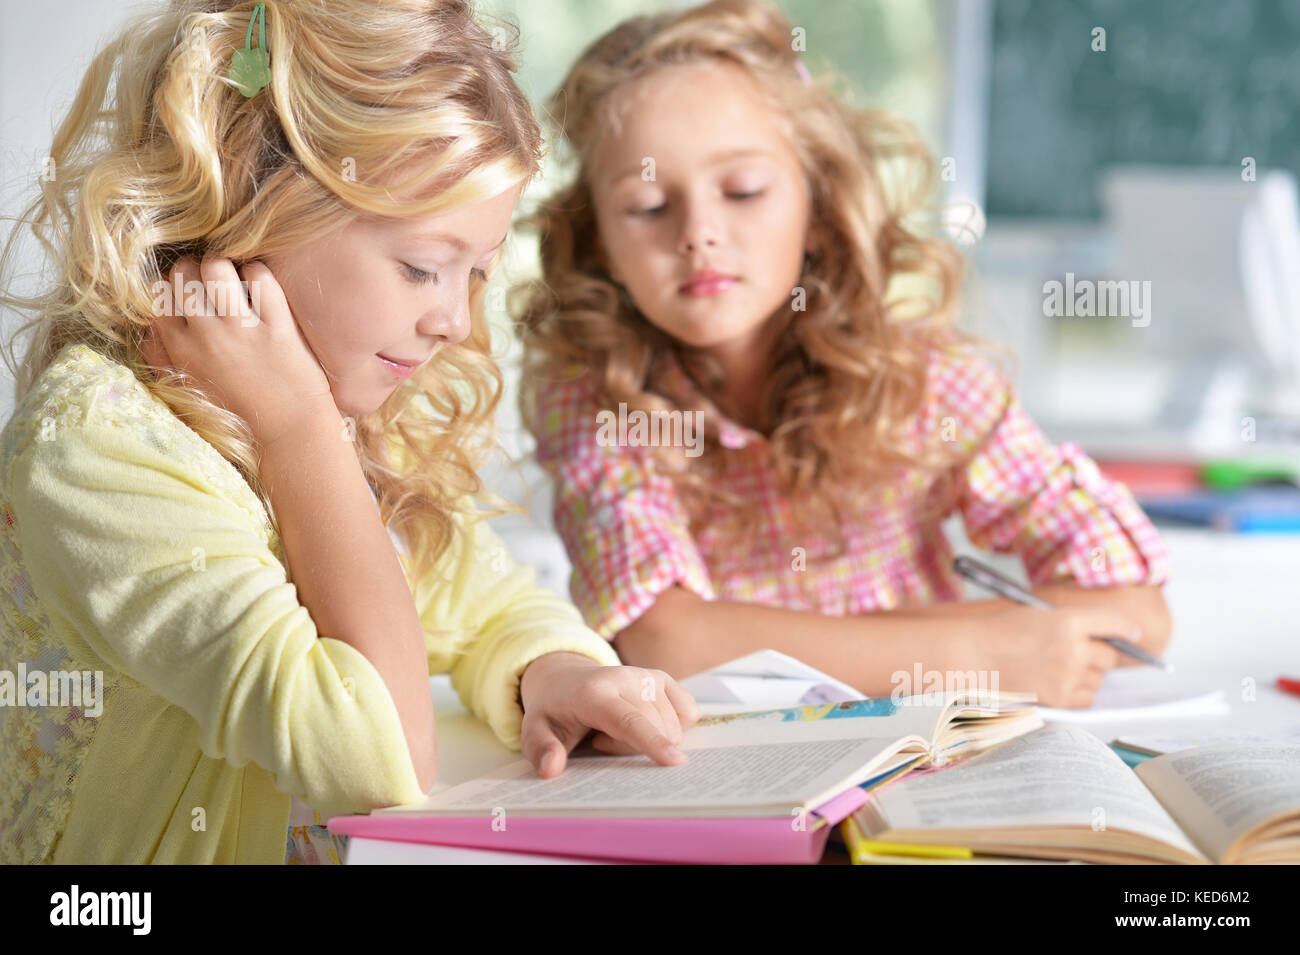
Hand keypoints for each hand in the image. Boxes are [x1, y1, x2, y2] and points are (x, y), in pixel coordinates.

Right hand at [142, 254, 337, 447]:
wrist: (289, 437)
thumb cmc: (239, 416)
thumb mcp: (187, 392)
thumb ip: (162, 359)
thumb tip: (149, 327)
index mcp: (180, 351)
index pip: (159, 295)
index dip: (173, 285)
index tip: (189, 291)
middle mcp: (207, 337)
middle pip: (183, 273)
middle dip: (196, 268)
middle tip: (213, 283)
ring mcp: (242, 331)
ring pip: (217, 268)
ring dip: (226, 267)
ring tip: (237, 282)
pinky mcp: (278, 329)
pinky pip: (261, 279)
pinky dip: (260, 276)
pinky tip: (264, 292)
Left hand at [517, 652, 700, 777]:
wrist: (564, 679)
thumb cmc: (553, 710)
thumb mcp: (534, 731)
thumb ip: (540, 749)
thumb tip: (551, 768)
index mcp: (595, 693)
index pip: (629, 720)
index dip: (652, 741)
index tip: (675, 762)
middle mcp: (625, 677)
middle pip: (652, 730)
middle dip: (630, 749)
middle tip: (599, 740)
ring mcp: (647, 676)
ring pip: (671, 726)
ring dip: (648, 739)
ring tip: (614, 730)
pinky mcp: (662, 678)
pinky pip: (687, 713)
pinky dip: (672, 726)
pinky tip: (645, 723)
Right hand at [962, 604, 1136, 707]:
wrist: (974, 655)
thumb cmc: (1002, 631)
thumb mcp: (1040, 614)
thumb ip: (1073, 623)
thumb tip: (1106, 639)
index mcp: (1069, 620)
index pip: (1115, 624)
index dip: (1126, 630)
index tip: (1131, 635)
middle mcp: (1074, 647)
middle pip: (1109, 657)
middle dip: (1097, 656)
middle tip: (1074, 654)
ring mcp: (1068, 674)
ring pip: (1098, 680)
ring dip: (1087, 676)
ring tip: (1058, 669)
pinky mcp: (1060, 697)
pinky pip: (1087, 699)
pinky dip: (1078, 694)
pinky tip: (1057, 684)